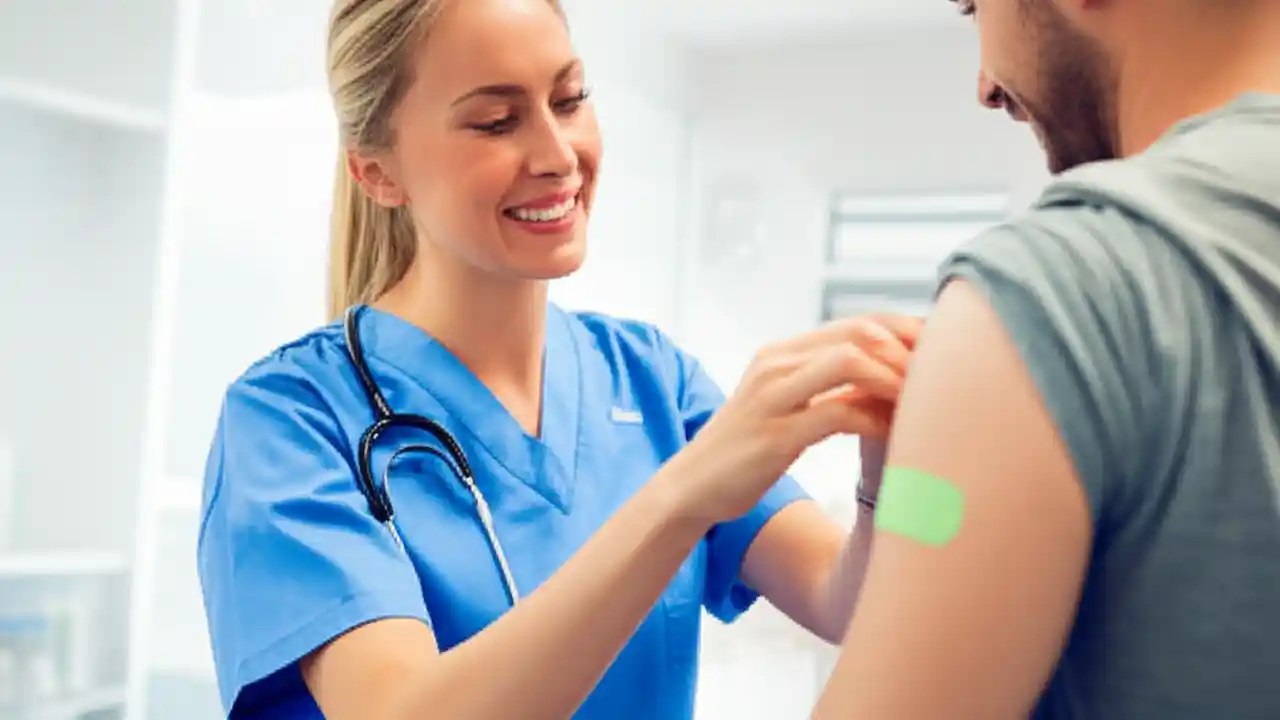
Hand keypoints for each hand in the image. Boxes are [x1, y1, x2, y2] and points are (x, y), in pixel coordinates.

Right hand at [664, 315, 922, 525]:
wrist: (691, 487)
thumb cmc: (746, 451)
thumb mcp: (786, 408)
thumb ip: (828, 390)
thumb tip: (890, 384)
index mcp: (782, 352)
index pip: (859, 322)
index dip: (907, 333)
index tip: (942, 357)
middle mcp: (777, 363)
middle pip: (861, 331)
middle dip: (909, 351)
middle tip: (943, 381)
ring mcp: (773, 395)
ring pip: (851, 361)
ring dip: (895, 379)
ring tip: (921, 405)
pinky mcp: (776, 433)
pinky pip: (840, 412)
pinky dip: (875, 419)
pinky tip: (892, 436)